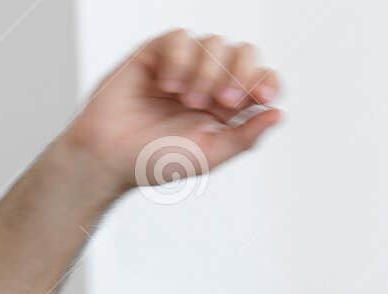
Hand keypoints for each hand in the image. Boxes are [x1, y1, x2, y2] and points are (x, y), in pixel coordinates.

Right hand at [62, 28, 282, 197]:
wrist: (108, 156)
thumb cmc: (155, 161)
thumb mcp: (208, 155)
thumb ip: (245, 137)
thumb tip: (279, 114)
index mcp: (226, 109)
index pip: (260, 81)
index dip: (267, 82)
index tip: (262, 96)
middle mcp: (208, 83)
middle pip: (243, 54)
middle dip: (238, 74)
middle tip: (222, 101)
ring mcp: (183, 66)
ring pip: (214, 44)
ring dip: (206, 72)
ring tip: (186, 100)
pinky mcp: (157, 54)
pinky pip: (181, 37)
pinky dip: (180, 59)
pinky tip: (168, 85)